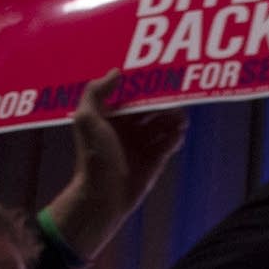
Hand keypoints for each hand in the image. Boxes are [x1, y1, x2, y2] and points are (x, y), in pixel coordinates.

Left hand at [42, 71, 189, 258]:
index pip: (130, 96)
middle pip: (150, 110)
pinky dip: (174, 138)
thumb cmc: (93, 157)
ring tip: (181, 118)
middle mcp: (126, 130)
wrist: (104, 196)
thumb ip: (96, 93)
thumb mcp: (87, 120)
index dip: (144, 87)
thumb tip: (116, 72)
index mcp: (110, 118)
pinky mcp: (154, 161)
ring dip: (172, 120)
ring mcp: (141, 146)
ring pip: (162, 126)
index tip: (159, 78)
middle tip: (177, 98)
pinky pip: (168, 144)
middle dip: (163, 103)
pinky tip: (178, 134)